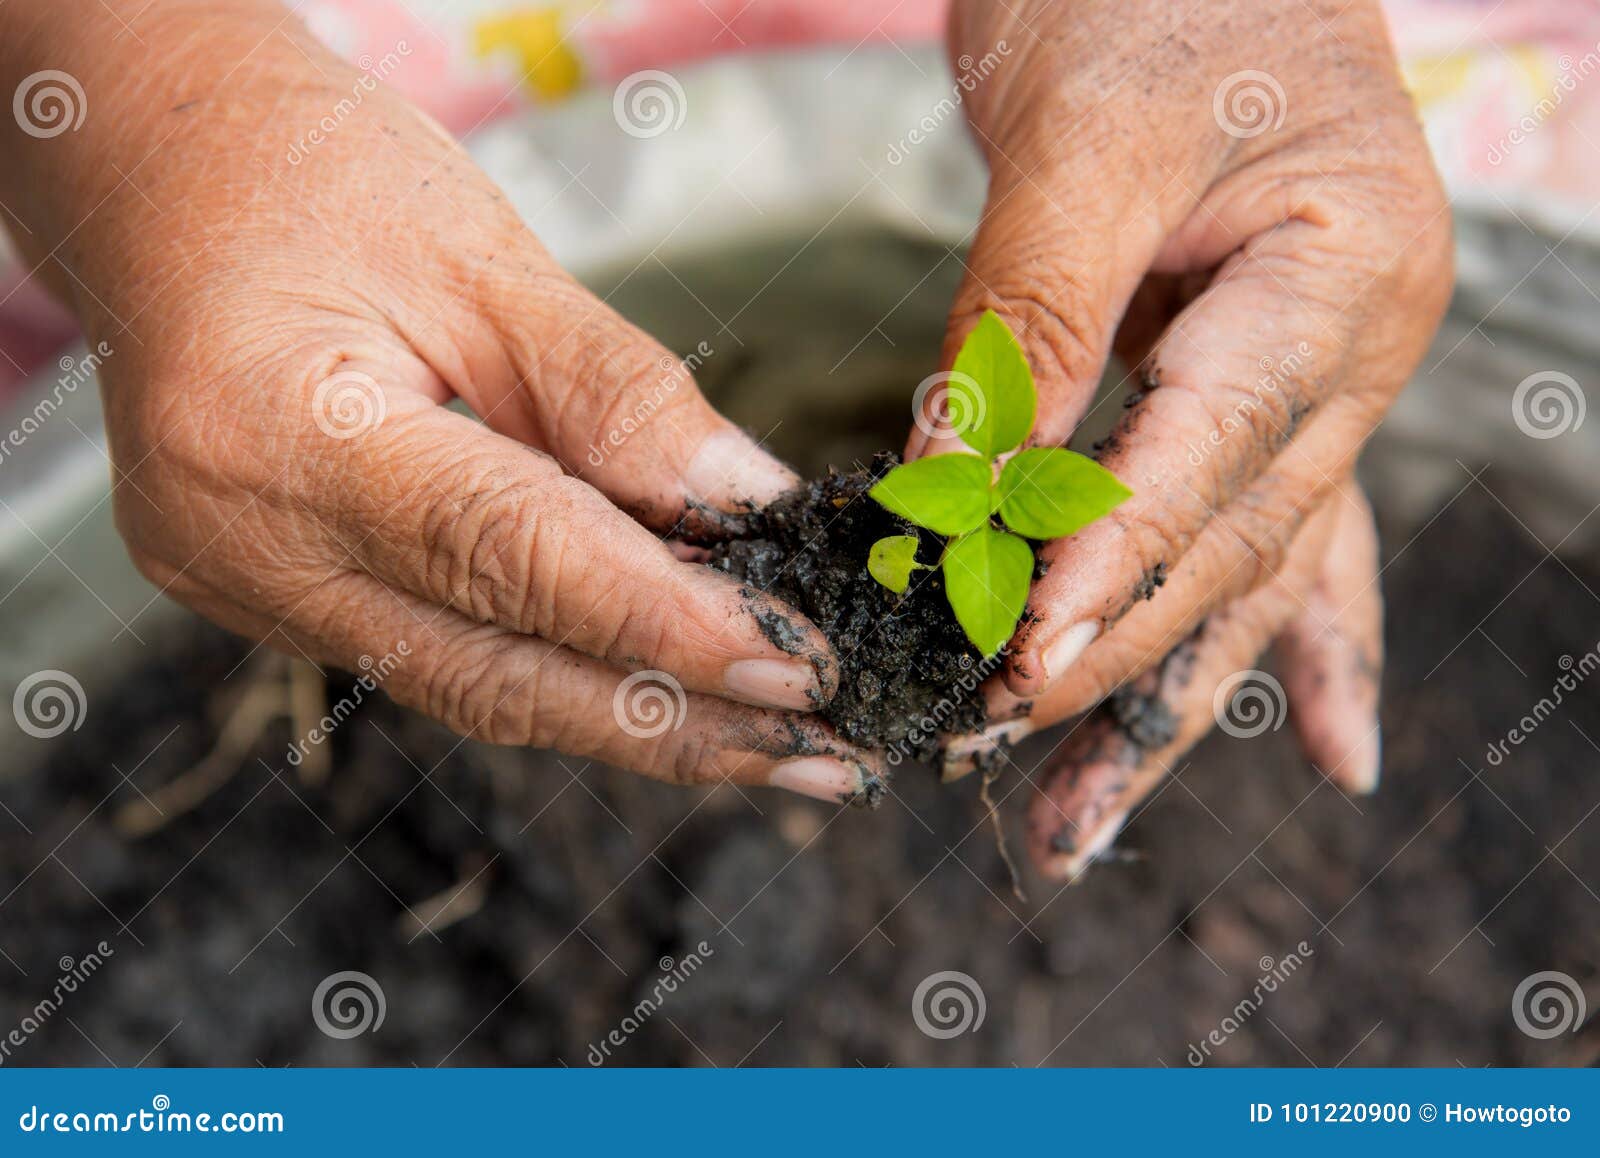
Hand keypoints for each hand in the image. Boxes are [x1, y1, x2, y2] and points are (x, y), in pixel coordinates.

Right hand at [0, 0, 879, 803]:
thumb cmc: (309, 179)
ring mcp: (254, 591)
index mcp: (277, 435)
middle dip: (676, 722)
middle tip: (822, 747)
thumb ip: (616, 396)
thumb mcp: (483, 258)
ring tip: (776, 747)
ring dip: (637, 724)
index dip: (664, 622)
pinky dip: (568, 676)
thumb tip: (751, 506)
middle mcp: (249, 547)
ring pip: (480, 690)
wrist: (162, 184)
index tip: (798, 662)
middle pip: (498, 673)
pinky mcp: (281, 600)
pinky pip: (449, 658)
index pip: (507, 556)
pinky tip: (667, 690)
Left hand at [925, 0, 1452, 874]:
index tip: (1015, 661)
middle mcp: (1352, 353)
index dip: (1108, 568)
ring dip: (1165, 705)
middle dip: (1108, 659)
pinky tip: (1334, 752)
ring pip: (1245, 575)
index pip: (1207, 459)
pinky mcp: (1256, 393)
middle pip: (1225, 546)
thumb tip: (957, 495)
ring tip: (1077, 831)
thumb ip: (1030, 322)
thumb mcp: (1080, 138)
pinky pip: (1271, 535)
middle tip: (991, 747)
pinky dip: (1280, 645)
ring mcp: (1319, 382)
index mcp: (1338, 279)